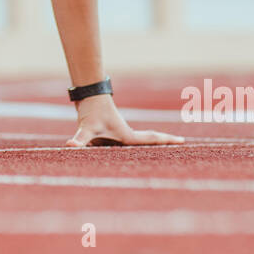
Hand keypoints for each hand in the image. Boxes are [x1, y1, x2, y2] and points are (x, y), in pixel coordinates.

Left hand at [66, 95, 184, 147]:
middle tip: (184, 144)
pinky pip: (130, 146)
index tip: (182, 140)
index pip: (150, 139)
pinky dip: (139, 148)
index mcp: (127, 136)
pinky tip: (142, 155)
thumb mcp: (85, 129)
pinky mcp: (115, 137)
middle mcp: (128, 137)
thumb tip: (70, 146)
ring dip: (157, 145)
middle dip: (166, 143)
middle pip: (151, 141)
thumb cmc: (90, 112)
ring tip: (173, 147)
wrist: (89, 97)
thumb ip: (79, 140)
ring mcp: (123, 137)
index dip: (166, 141)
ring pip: (142, 144)